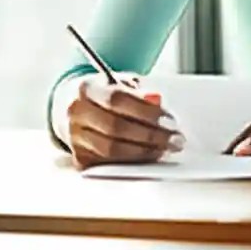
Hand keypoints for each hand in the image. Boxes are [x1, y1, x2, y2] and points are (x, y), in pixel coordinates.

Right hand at [66, 78, 184, 169]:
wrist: (77, 109)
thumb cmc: (106, 96)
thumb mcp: (123, 85)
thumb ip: (140, 92)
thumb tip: (157, 102)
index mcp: (86, 88)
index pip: (117, 100)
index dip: (146, 112)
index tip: (170, 121)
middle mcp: (76, 113)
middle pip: (115, 127)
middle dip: (150, 135)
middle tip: (175, 139)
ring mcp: (75, 137)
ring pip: (111, 149)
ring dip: (144, 151)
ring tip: (165, 148)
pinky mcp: (79, 158)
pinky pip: (108, 164)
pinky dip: (132, 162)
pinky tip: (149, 156)